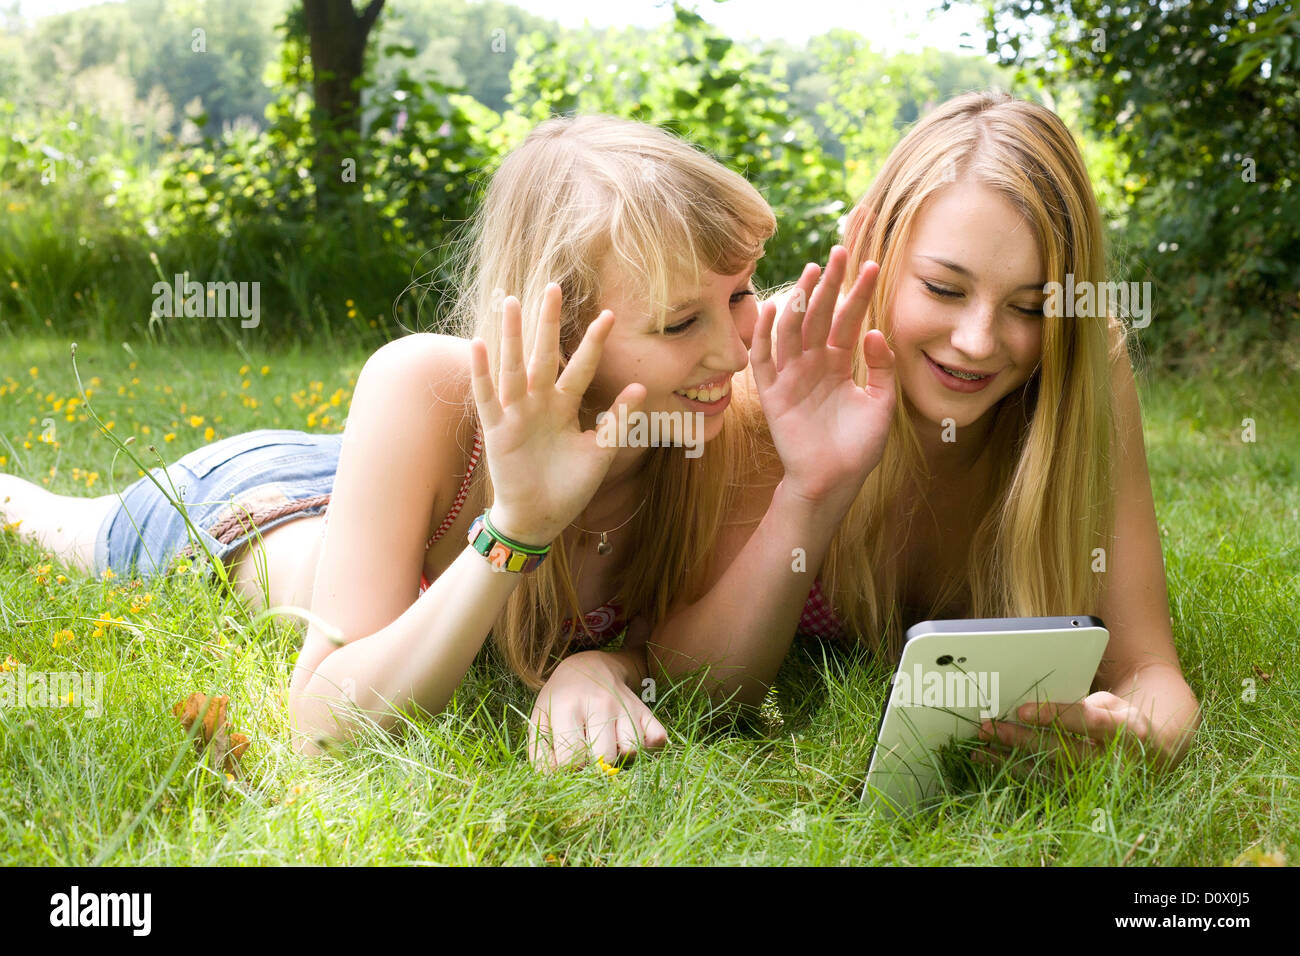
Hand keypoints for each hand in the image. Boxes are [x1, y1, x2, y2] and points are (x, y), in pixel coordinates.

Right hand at [470, 284, 645, 544]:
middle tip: (553, 286)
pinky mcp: (497, 430)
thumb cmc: (569, 488)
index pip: (582, 366)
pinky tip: (478, 344)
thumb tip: (640, 388)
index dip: (595, 343)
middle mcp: (540, 403)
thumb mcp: (600, 453)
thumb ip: (617, 421)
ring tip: (510, 300)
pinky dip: (481, 373)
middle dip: (549, 322)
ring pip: (514, 366)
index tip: (609, 315)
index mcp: (565, 406)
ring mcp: (516, 413)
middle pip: (544, 354)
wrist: (540, 519)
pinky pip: (487, 397)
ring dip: (511, 335)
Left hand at [527, 651, 667, 771]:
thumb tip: (552, 779)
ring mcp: (626, 705)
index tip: (567, 759)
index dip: (568, 768)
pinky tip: (628, 739)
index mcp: (567, 706)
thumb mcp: (540, 719)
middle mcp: (599, 703)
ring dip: (621, 755)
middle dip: (595, 765)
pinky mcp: (645, 709)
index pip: (571, 759)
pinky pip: (657, 738)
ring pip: (633, 750)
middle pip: (605, 758)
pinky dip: (647, 746)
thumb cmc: (561, 699)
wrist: (589, 666)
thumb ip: (539, 753)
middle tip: (589, 754)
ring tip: (608, 744)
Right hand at [751, 246, 895, 514]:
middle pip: (819, 316)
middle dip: (830, 285)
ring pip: (792, 330)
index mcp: (838, 365)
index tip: (872, 266)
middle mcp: (813, 365)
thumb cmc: (858, 448)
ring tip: (812, 272)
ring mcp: (791, 377)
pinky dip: (764, 335)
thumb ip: (882, 369)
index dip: (859, 295)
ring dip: (799, 300)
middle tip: (840, 253)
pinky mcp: (773, 395)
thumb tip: (877, 332)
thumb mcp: (881, 405)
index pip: (848, 321)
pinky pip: (763, 360)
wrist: (833, 482)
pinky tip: (772, 309)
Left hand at [973, 692, 1167, 779]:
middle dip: (1021, 739)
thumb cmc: (1122, 722)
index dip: (1054, 715)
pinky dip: (1013, 772)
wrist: (1151, 758)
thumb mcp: (1114, 705)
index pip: (1086, 721)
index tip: (1021, 710)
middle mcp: (1113, 761)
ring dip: (1010, 759)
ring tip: (979, 747)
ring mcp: (1097, 783)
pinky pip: (1043, 784)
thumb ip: (1083, 704)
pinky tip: (989, 761)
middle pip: (1061, 750)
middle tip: (988, 727)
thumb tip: (1036, 705)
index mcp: (1127, 731)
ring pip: (1047, 772)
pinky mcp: (1082, 794)